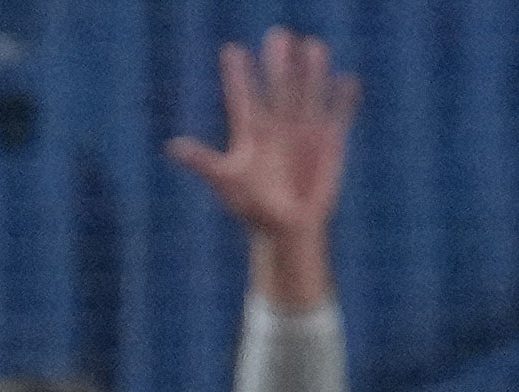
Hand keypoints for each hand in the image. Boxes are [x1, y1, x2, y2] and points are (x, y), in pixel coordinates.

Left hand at [166, 26, 358, 244]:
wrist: (285, 229)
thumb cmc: (253, 208)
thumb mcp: (227, 181)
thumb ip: (203, 161)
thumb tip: (171, 146)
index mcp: (251, 133)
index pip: (242, 98)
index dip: (236, 76)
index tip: (231, 50)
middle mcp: (277, 125)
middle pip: (277, 87)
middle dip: (277, 64)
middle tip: (277, 35)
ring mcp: (303, 130)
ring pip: (307, 94)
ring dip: (311, 72)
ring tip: (313, 47)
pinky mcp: (328, 141)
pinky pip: (337, 115)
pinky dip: (343, 100)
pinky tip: (347, 81)